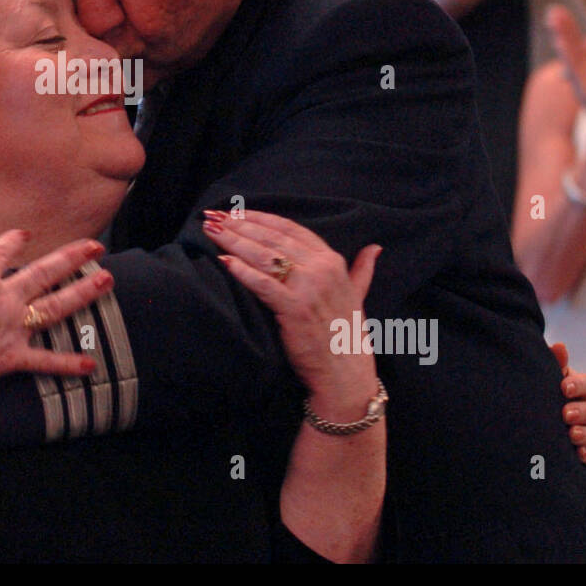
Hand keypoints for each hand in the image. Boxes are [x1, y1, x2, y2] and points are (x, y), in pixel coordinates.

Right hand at [0, 230, 108, 401]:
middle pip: (44, 272)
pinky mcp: (12, 356)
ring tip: (106, 280)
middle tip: (95, 246)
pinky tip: (91, 364)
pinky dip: (68, 365)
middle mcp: (3, 298)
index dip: (13, 241)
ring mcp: (12, 327)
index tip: (24, 234)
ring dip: (83, 293)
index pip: (0, 252)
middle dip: (71, 257)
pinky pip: (45, 361)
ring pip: (55, 306)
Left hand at [203, 209, 380, 407]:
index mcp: (333, 261)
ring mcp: (309, 288)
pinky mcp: (295, 309)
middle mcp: (322, 269)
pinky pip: (263, 283)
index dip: (259, 217)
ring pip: (264, 255)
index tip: (235, 210)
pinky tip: (223, 260)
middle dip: (239, 224)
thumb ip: (362, 269)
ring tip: (211, 230)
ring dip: (234, 240)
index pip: (290, 228)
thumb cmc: (345, 335)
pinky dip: (242, 270)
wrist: (346, 375)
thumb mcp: (358, 296)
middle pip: (272, 238)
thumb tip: (374, 248)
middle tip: (213, 216)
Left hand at [551, 341, 585, 467]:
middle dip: (582, 412)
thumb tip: (559, 346)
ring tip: (572, 435)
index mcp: (585, 389)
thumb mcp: (550, 379)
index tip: (563, 388)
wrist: (543, 424)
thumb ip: (556, 364)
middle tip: (565, 415)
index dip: (577, 385)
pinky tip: (579, 453)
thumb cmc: (549, 394)